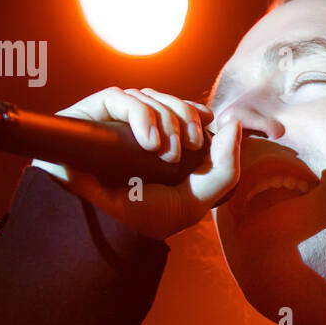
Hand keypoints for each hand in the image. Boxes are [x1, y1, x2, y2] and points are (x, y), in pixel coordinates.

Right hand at [31, 87, 240, 239]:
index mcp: (158, 146)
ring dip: (166, 120)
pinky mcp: (91, 115)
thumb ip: (224, 169)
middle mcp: (135, 130)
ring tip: (165, 152)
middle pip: (168, 101)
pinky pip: (120, 98)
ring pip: (148, 96)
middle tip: (190, 145)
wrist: (97, 227)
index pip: (180, 111)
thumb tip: (234, 124)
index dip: (195, 110)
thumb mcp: (193, 201)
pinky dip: (141, 114)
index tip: (208, 121)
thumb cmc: (141, 218)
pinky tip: (148, 142)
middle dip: (186, 117)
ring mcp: (112, 121)